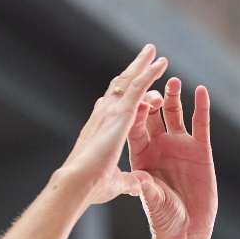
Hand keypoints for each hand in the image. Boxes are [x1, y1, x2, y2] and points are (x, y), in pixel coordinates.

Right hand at [60, 45, 168, 204]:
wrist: (79, 182)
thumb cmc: (89, 187)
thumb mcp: (114, 182)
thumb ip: (128, 181)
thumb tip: (136, 186)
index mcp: (100, 131)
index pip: (112, 107)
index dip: (121, 95)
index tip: (130, 87)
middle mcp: (103, 116)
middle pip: (118, 88)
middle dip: (130, 72)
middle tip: (141, 58)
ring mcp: (111, 111)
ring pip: (128, 81)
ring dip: (140, 65)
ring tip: (151, 51)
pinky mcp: (122, 112)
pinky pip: (139, 87)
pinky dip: (149, 73)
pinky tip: (161, 62)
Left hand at [126, 77, 215, 238]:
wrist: (186, 230)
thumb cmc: (163, 218)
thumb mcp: (153, 200)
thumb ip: (147, 187)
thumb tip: (139, 179)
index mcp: (140, 155)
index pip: (135, 128)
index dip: (136, 115)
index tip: (136, 104)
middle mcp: (158, 146)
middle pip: (153, 115)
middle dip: (152, 100)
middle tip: (154, 88)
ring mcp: (179, 146)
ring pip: (174, 114)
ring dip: (173, 97)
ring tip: (172, 81)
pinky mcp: (200, 149)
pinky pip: (200, 124)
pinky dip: (201, 107)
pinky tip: (200, 90)